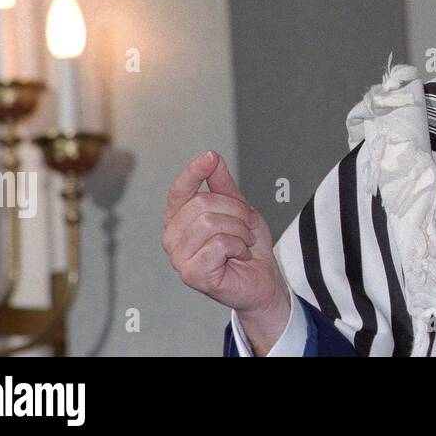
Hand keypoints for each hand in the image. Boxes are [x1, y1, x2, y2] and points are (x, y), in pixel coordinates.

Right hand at [162, 150, 290, 348]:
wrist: (263, 278)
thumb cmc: (247, 245)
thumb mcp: (239, 208)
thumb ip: (222, 184)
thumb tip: (210, 156)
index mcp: (179, 218)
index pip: (180, 190)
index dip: (193, 172)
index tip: (210, 157)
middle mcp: (172, 237)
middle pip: (202, 204)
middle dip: (236, 211)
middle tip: (246, 226)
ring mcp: (178, 257)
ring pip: (211, 223)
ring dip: (239, 230)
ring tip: (243, 242)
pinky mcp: (191, 274)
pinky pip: (219, 244)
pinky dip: (239, 246)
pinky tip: (239, 256)